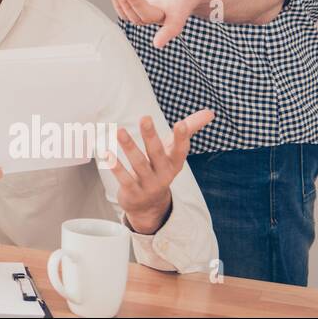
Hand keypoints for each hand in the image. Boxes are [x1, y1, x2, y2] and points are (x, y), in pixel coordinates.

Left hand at [104, 109, 213, 233]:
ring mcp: (148, 184)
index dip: (182, 138)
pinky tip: (106, 153)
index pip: (181, 149)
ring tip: (120, 130)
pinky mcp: (133, 192)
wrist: (150, 206)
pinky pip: (124, 178)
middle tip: (145, 117)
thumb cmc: (161, 168)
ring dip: (129, 147)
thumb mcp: (174, 151)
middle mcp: (163, 174)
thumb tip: (211, 112)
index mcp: (174, 163)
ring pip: (139, 164)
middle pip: (157, 153)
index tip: (181, 123)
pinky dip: (116, 166)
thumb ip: (190, 130)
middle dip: (151, 136)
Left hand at [111, 0, 234, 47]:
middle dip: (134, 6)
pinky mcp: (140, 5)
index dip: (166, 34)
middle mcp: (163, 15)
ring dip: (123, 6)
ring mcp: (151, 11)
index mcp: (179, 11)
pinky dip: (119, 4)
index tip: (157, 42)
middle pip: (146, 18)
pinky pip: (126, 11)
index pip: (173, 26)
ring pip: (133, 17)